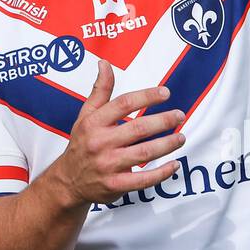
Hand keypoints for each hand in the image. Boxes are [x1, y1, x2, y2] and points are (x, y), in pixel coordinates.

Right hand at [48, 60, 185, 206]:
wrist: (68, 181)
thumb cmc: (82, 144)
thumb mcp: (85, 115)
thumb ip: (100, 90)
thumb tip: (104, 63)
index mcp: (94, 123)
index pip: (124, 104)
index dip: (147, 96)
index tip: (165, 93)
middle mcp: (100, 142)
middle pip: (138, 128)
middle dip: (163, 120)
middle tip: (179, 115)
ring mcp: (108, 165)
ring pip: (144, 153)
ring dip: (167, 144)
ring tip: (181, 137)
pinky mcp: (115, 185)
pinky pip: (143, 179)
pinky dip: (162, 172)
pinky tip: (174, 164)